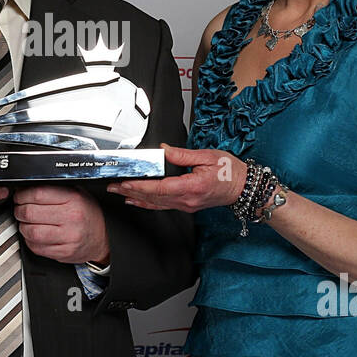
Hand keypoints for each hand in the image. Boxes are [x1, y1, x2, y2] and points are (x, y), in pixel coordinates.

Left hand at [13, 185, 108, 264]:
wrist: (103, 237)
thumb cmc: (88, 214)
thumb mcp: (78, 193)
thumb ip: (56, 188)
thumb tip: (29, 186)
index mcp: (73, 199)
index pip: (38, 194)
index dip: (23, 195)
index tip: (20, 196)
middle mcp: (71, 218)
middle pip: (30, 213)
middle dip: (19, 210)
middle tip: (20, 209)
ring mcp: (67, 237)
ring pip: (30, 232)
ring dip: (23, 226)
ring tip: (26, 223)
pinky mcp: (63, 252)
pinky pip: (36, 247)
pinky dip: (30, 241)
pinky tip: (35, 235)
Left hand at [108, 144, 244, 212]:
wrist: (243, 188)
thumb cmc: (229, 171)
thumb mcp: (207, 156)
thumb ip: (183, 154)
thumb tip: (164, 150)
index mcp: (192, 186)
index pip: (160, 187)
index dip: (140, 186)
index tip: (125, 182)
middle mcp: (187, 199)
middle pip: (154, 198)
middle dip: (131, 192)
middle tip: (113, 187)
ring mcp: (186, 205)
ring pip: (156, 204)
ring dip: (136, 198)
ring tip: (119, 193)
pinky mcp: (186, 206)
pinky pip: (162, 206)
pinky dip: (147, 203)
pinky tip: (136, 201)